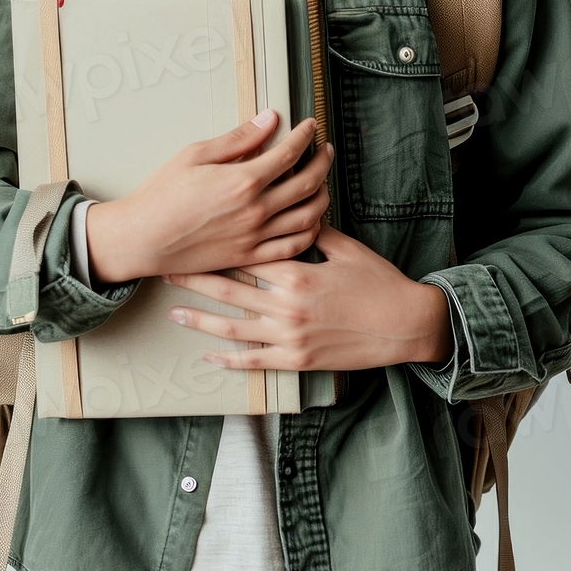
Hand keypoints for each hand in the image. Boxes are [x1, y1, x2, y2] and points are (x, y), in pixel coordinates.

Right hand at [85, 110, 333, 284]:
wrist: (142, 238)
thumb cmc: (162, 195)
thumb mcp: (195, 154)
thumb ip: (238, 138)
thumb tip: (267, 120)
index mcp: (242, 181)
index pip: (290, 154)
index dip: (305, 136)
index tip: (310, 126)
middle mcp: (255, 211)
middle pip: (308, 183)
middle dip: (322, 161)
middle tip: (324, 149)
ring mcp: (254, 237)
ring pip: (308, 217)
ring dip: (322, 195)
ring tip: (322, 181)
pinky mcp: (249, 257)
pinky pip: (293, 246)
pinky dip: (310, 230)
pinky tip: (310, 219)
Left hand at [162, 222, 453, 370]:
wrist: (404, 325)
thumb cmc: (378, 282)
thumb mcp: (346, 249)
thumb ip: (314, 231)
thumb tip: (290, 209)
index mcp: (297, 273)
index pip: (247, 255)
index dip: (216, 247)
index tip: (193, 238)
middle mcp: (287, 306)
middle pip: (230, 290)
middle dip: (195, 279)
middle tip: (166, 268)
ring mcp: (290, 336)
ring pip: (234, 328)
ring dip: (200, 320)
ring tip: (173, 312)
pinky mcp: (297, 360)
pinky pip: (256, 361)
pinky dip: (230, 360)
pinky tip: (208, 358)